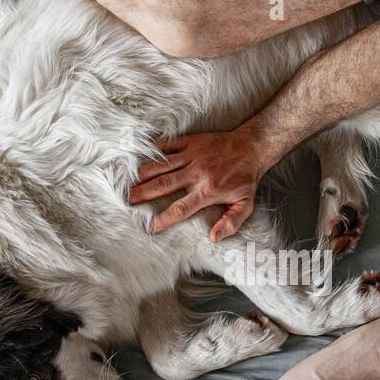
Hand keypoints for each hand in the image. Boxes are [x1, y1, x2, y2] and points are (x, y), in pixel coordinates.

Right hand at [128, 126, 277, 240]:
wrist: (252, 147)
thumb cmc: (246, 179)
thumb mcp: (245, 205)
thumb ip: (231, 223)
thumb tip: (214, 238)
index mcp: (208, 191)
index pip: (181, 208)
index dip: (164, 218)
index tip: (150, 227)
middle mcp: (197, 173)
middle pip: (163, 185)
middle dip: (143, 193)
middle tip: (127, 201)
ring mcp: (193, 155)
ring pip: (161, 165)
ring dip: (142, 174)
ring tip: (128, 182)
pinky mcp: (191, 141)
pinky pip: (167, 145)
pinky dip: (153, 151)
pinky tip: (140, 158)